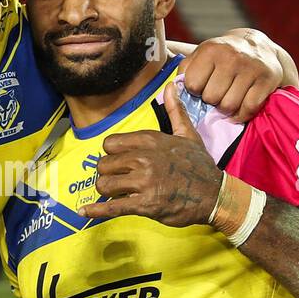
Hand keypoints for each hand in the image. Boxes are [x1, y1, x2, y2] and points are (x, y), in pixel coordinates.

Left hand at [78, 83, 221, 226]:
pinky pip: (112, 207)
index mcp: (151, 140)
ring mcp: (144, 182)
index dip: (111, 154)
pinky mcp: (145, 205)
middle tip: (117, 180)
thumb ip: (175, 110)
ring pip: (104, 184)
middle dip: (107, 174)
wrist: (215, 196)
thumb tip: (171, 85)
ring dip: (106, 191)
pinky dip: (96, 211)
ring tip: (115, 193)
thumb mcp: (189, 134)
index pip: (110, 143)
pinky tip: (84, 212)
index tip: (118, 162)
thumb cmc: (200, 166)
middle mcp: (145, 158)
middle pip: (104, 164)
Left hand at [178, 28, 295, 121]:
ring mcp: (250, 68)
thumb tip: (171, 90)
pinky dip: (242, 114)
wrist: (259, 48)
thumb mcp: (202, 55)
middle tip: (218, 93)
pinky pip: (248, 109)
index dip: (195, 89)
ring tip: (228, 98)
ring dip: (226, 109)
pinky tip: (240, 106)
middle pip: (210, 98)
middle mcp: (231, 57)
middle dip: (211, 100)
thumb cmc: (223, 56)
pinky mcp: (266, 80)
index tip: (203, 85)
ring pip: (228, 106)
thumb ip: (185, 70)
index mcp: (210, 50)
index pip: (192, 84)